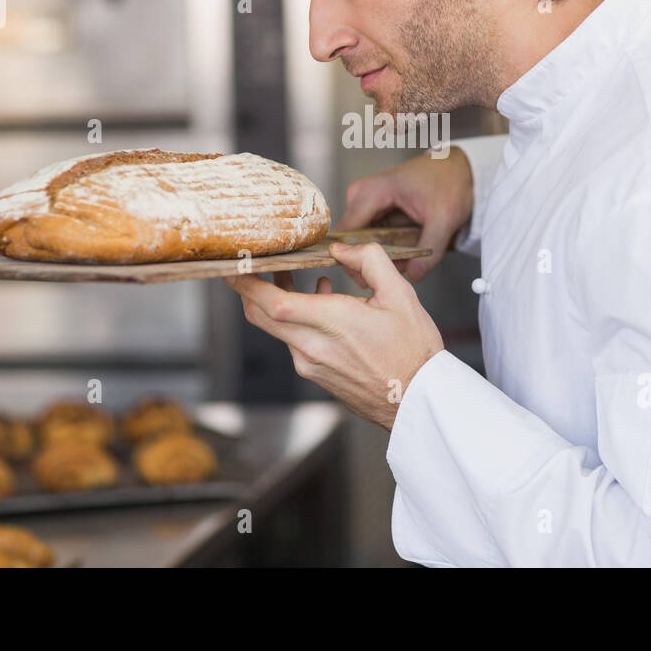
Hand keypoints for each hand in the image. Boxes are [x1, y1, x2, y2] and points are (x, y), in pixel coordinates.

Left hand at [223, 242, 444, 429]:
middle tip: (249, 265)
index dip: (246, 282)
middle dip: (249, 288)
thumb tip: (342, 249)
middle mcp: (312, 347)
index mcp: (331, 323)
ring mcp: (311, 364)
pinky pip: (292, 341)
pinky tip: (320, 303)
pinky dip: (295, 320)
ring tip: (291, 277)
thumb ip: (370, 261)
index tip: (233, 264)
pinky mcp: (315, 375)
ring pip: (276, 328)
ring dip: (276, 302)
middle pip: (261, 315)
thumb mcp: (400, 295)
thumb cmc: (413, 351)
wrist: (417, 401)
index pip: (272, 302)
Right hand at [335, 146, 473, 282]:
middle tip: (394, 272)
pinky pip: (371, 236)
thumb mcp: (444, 217)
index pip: (346, 232)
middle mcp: (362, 195)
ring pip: (361, 240)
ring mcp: (367, 202)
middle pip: (351, 239)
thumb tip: (414, 274)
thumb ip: (431, 249)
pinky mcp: (375, 210)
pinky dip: (386, 248)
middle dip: (370, 260)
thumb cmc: (449, 181)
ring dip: (380, 255)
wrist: (459, 169)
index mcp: (372, 191)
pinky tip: (404, 253)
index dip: (353, 258)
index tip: (368, 277)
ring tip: (406, 262)